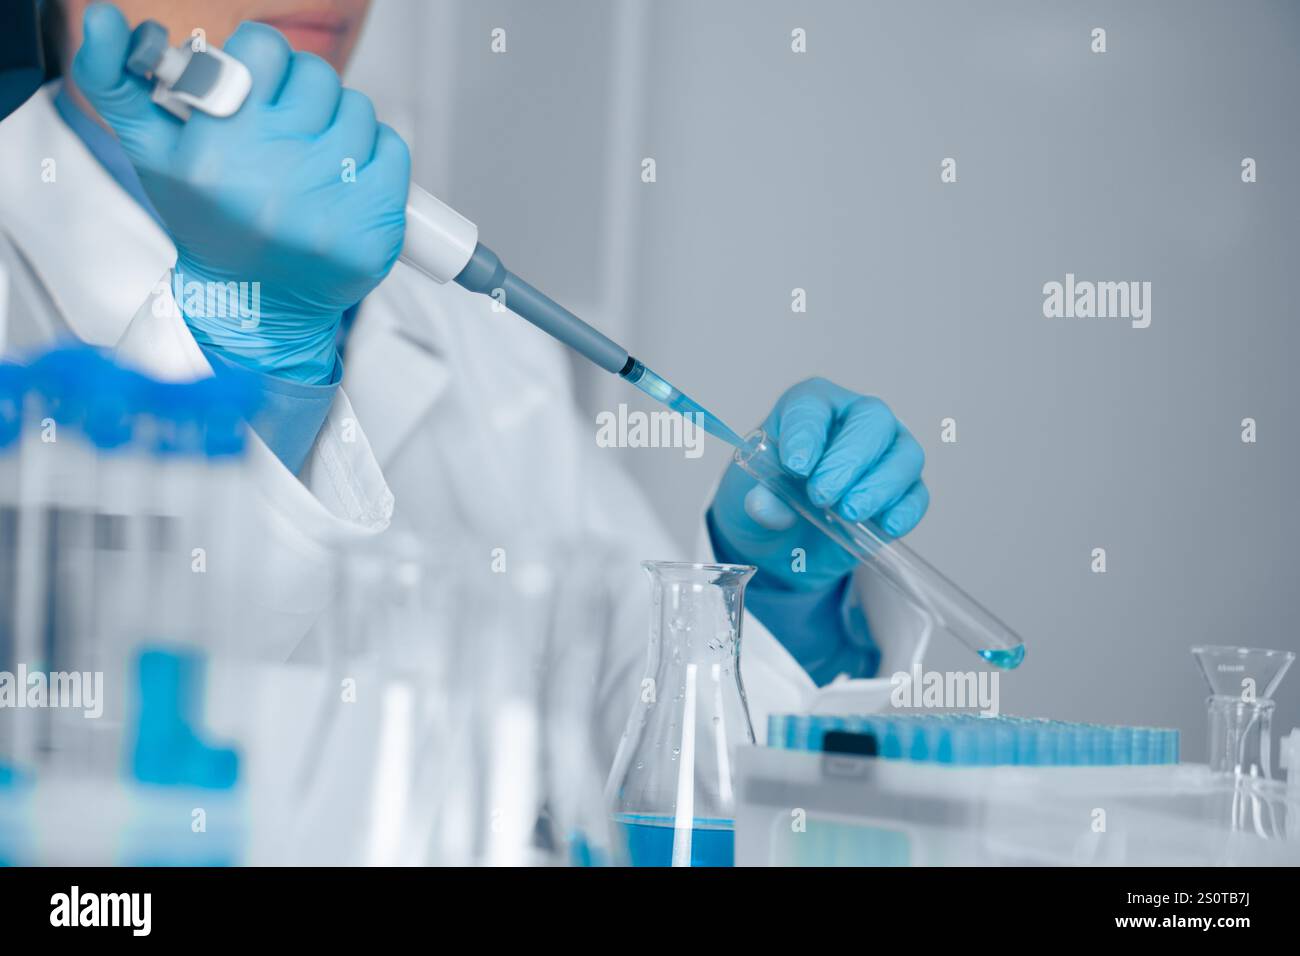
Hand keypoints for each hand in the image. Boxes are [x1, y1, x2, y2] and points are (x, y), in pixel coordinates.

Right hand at [73, 5, 409, 382]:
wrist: (255, 304)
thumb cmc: (208, 219)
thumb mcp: (151, 153)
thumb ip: (114, 80)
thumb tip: (103, 17)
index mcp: (218, 149)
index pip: (265, 47)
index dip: (264, 61)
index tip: (258, 87)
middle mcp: (275, 176)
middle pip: (318, 76)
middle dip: (303, 95)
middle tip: (286, 131)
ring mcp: (331, 205)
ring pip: (359, 111)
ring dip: (340, 126)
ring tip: (313, 162)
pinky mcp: (375, 228)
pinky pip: (393, 150)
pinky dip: (374, 158)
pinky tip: (345, 181)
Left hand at [709, 378, 928, 591]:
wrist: (782, 541)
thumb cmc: (767, 499)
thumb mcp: (746, 499)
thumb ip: (758, 499)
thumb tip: (766, 505)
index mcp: (809, 408)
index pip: (813, 405)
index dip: (807, 432)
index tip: (795, 465)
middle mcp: (854, 422)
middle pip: (872, 420)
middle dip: (849, 459)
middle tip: (822, 494)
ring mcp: (884, 455)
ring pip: (904, 455)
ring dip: (878, 485)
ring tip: (849, 512)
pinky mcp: (900, 494)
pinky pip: (916, 495)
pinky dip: (905, 510)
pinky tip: (884, 525)